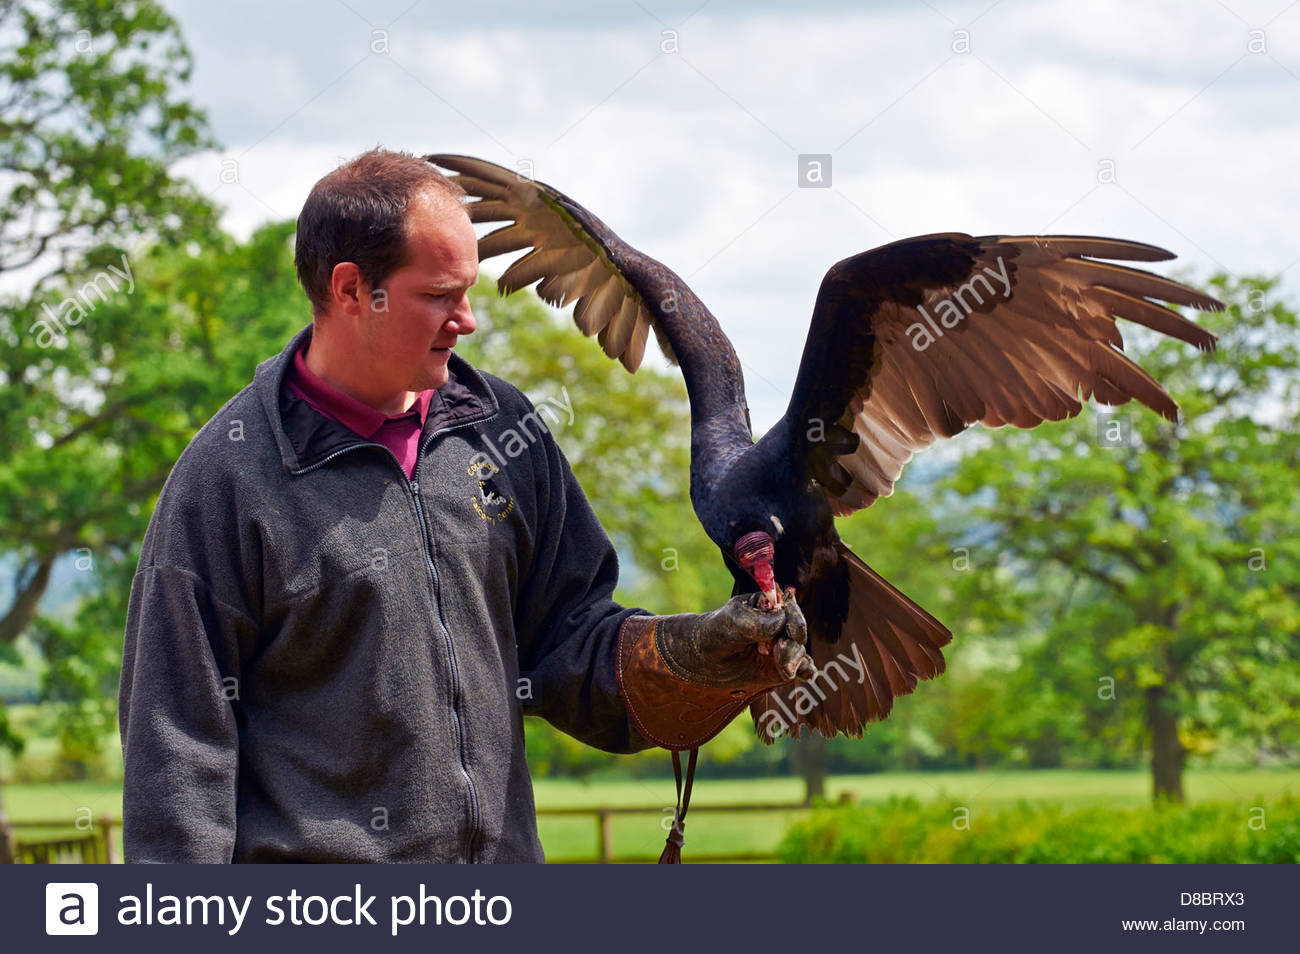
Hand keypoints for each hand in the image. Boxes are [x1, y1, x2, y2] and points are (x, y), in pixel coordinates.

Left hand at [654, 588, 815, 689]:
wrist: (703, 661)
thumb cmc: (716, 633)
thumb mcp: (733, 622)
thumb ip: (759, 623)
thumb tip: (782, 623)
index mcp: (768, 604)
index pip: (790, 608)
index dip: (793, 619)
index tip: (788, 633)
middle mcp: (779, 624)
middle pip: (799, 630)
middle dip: (791, 642)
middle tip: (777, 651)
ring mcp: (782, 645)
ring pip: (800, 650)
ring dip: (792, 658)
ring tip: (775, 664)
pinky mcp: (782, 667)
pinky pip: (804, 668)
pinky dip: (806, 671)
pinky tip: (800, 674)